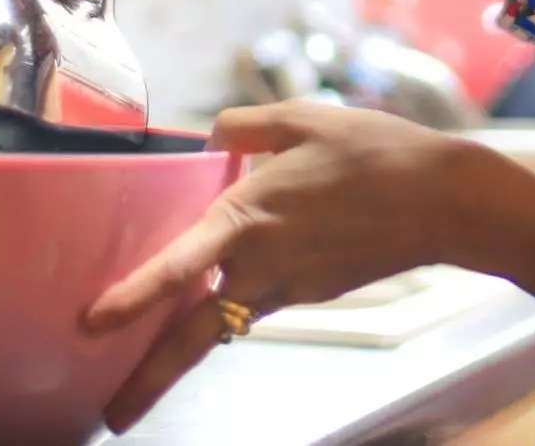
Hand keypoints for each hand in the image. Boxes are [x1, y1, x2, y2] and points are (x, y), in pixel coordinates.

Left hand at [82, 102, 534, 431]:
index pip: (178, 266)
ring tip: (141, 383)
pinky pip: (256, 304)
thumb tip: (213, 135)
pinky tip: (217, 300)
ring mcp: (287, 287)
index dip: (133, 297)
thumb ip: (248, 126)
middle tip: (111, 419)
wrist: (444, 202)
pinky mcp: (310, 293)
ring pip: (220, 327)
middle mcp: (261, 264)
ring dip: (180, 355)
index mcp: (249, 217)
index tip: (91, 324)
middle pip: (193, 335)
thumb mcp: (305, 119)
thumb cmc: (376, 152)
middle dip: (149, 380)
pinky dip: (229, 309)